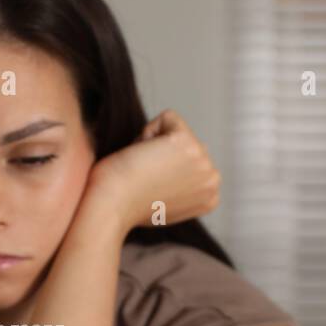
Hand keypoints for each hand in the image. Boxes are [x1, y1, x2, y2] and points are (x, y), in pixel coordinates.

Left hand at [84, 110, 220, 233]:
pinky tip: (141, 156)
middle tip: (146, 179)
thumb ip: (180, 187)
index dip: (166, 170)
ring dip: (154, 146)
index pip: (192, 162)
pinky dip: (147, 132)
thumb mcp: (165, 204)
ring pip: (176, 130)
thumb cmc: (127, 207)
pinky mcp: (186, 141)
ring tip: (143, 170)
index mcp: (210, 196)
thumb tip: (180, 162)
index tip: (154, 189)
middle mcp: (212, 179)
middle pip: (186, 144)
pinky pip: (168, 118)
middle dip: (162, 156)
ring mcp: (203, 160)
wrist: (113, 207)